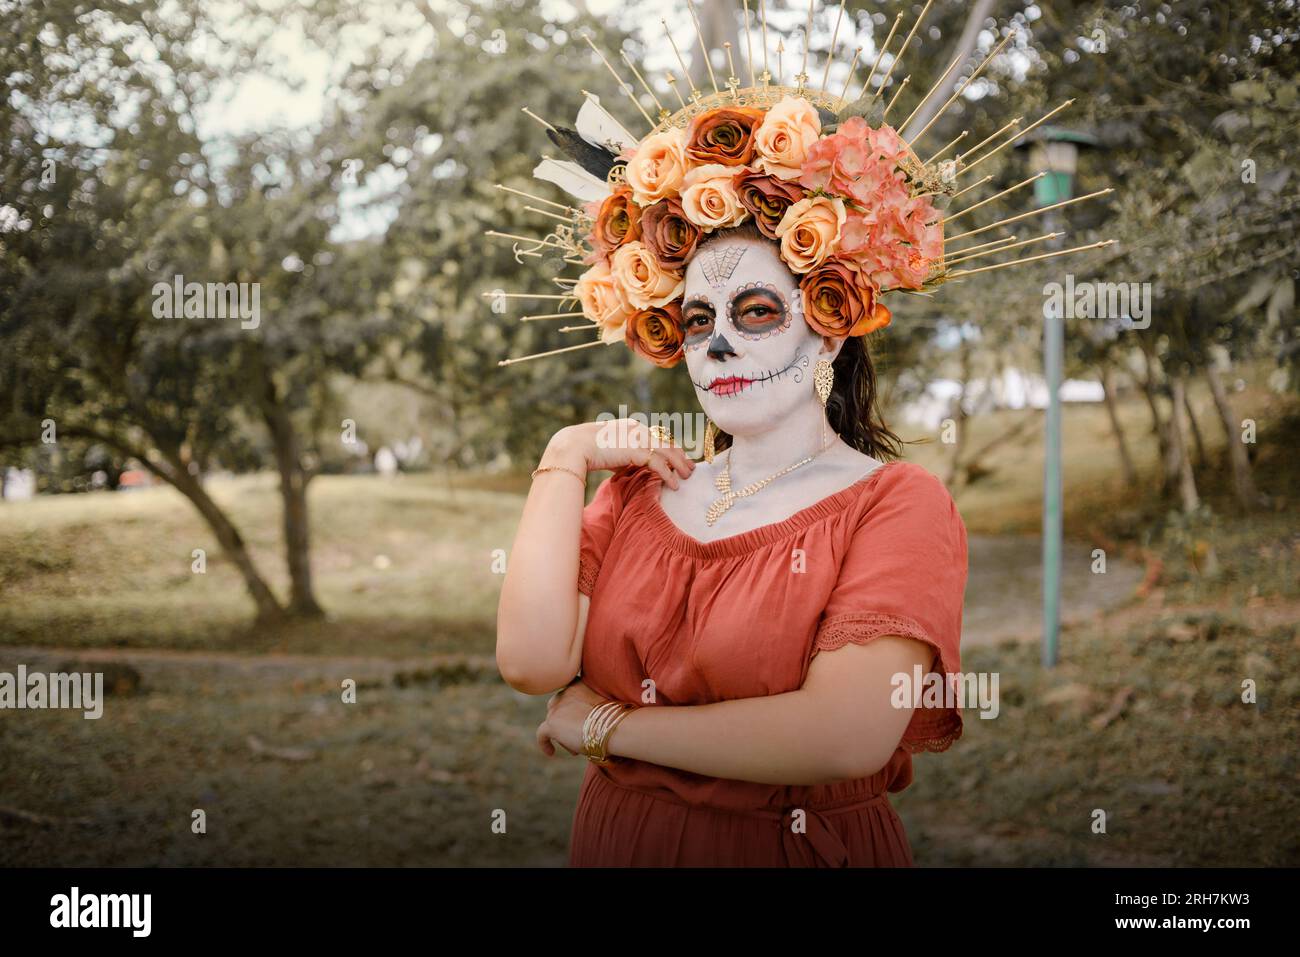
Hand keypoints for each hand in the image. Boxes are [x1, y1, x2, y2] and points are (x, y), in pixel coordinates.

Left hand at [536, 679, 608, 757]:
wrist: (613, 727)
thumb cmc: (614, 721)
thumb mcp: (601, 706)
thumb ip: (588, 707)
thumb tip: (580, 723)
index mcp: (578, 684)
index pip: (567, 695)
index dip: (570, 709)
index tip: (578, 721)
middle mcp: (565, 692)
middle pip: (556, 707)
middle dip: (564, 721)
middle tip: (577, 735)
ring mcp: (557, 707)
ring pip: (553, 723)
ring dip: (562, 735)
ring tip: (575, 748)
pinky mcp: (552, 723)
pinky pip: (542, 734)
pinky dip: (545, 744)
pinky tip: (551, 753)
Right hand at [540, 420, 694, 489]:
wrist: (574, 447)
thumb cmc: (585, 450)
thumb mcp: (608, 451)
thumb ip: (621, 457)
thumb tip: (626, 468)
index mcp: (632, 427)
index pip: (657, 437)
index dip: (670, 448)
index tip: (678, 457)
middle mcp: (639, 430)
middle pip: (667, 443)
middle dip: (681, 455)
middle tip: (690, 467)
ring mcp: (639, 439)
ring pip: (668, 453)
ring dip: (680, 466)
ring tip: (688, 477)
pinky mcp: (637, 451)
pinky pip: (660, 465)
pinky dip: (669, 475)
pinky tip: (674, 485)